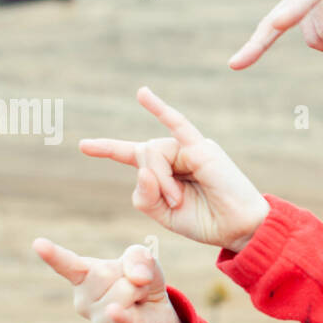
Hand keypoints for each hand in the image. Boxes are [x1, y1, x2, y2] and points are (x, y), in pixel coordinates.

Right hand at [33, 237, 183, 322]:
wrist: (157, 315)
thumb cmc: (141, 283)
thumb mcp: (142, 260)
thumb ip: (138, 258)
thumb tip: (138, 277)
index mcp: (84, 273)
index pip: (66, 264)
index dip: (52, 254)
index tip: (38, 243)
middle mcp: (83, 296)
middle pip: (108, 271)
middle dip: (131, 273)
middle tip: (134, 285)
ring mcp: (96, 316)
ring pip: (124, 289)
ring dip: (140, 290)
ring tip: (137, 299)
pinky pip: (119, 318)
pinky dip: (118, 314)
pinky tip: (113, 311)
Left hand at [81, 87, 270, 250]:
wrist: (239, 228)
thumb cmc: (206, 221)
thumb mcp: (164, 215)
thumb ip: (144, 196)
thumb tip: (142, 169)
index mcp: (165, 172)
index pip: (132, 155)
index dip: (107, 149)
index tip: (83, 145)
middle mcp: (175, 155)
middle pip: (142, 156)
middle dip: (151, 184)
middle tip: (174, 203)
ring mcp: (188, 149)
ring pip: (153, 152)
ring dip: (162, 180)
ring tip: (181, 199)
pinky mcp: (201, 148)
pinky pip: (177, 124)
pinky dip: (159, 109)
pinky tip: (142, 94)